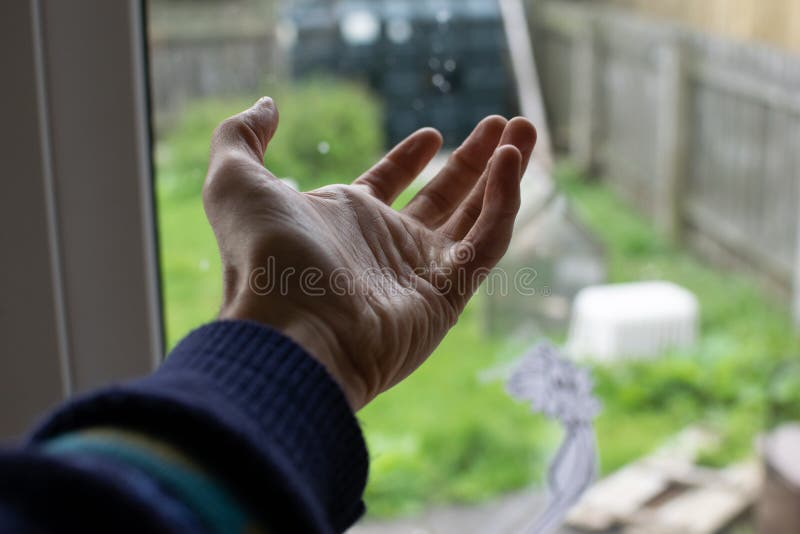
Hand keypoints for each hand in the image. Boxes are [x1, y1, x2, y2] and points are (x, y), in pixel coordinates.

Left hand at [204, 97, 535, 409]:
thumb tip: (266, 106)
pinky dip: (503, 201)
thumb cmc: (261, 257)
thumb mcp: (235, 182)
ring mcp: (420, 273)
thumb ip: (242, 138)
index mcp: (345, 221)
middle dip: (473, 161)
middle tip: (505, 124)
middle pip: (442, 198)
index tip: (434, 134)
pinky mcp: (449, 297)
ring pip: (475, 217)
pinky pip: (487, 241)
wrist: (290, 331)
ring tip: (525, 131)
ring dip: (503, 173)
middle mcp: (386, 248)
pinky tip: (511, 160)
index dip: (411, 159)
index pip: (388, 184)